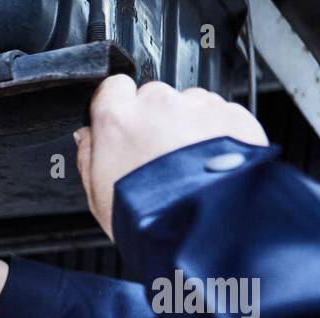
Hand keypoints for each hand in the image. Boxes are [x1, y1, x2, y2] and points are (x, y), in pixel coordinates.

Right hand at [76, 76, 268, 238]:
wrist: (200, 228)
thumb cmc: (146, 217)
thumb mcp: (97, 196)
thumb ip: (87, 157)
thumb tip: (86, 138)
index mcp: (118, 119)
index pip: (112, 88)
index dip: (117, 106)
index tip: (121, 124)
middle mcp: (159, 104)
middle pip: (153, 98)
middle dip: (155, 120)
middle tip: (158, 158)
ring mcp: (199, 107)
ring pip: (189, 106)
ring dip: (188, 128)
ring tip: (189, 169)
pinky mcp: (233, 116)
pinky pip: (222, 117)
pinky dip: (218, 136)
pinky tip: (210, 168)